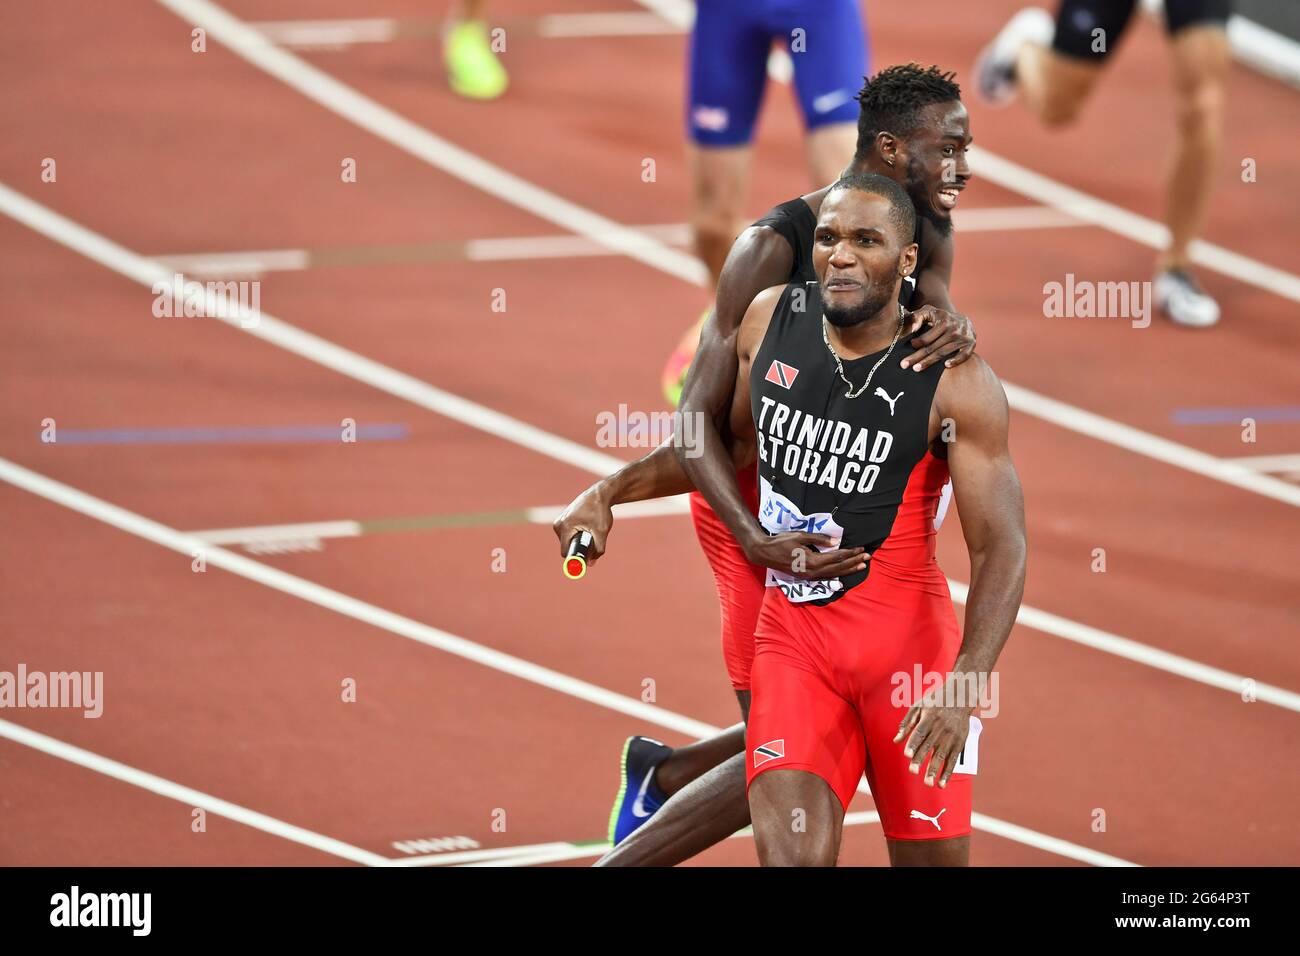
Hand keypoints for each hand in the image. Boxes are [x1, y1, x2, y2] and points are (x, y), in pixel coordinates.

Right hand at [551, 482, 613, 566]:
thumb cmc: (600, 511)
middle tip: (593, 538)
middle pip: (567, 546)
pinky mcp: (562, 519)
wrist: (599, 494)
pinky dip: (577, 535)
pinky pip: (568, 535)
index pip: (566, 552)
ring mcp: (559, 521)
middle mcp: (558, 524)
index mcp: (564, 527)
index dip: (576, 557)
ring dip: (579, 541)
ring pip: (568, 541)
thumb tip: (591, 564)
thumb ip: (598, 549)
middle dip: (580, 547)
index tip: (586, 559)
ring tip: (590, 530)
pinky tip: (586, 527)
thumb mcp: (602, 531)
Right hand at [741, 530, 866, 579]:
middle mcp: (813, 572)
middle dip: (854, 562)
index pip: (837, 557)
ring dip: (848, 570)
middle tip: (867, 558)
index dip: (850, 553)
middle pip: (838, 568)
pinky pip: (826, 576)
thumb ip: (818, 539)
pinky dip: (837, 574)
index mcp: (813, 561)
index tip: (861, 549)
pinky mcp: (806, 577)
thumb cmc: (781, 542)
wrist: (765, 553)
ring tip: (860, 566)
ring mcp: (809, 576)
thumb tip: (835, 542)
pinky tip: (843, 572)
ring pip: (833, 574)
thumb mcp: (800, 536)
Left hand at [893, 675, 974, 788]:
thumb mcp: (919, 706)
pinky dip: (948, 772)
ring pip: (942, 755)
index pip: (920, 732)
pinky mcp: (960, 743)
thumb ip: (907, 723)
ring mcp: (952, 736)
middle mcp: (941, 728)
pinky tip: (942, 783)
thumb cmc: (935, 701)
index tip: (907, 754)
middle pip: (930, 745)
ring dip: (935, 770)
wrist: (961, 697)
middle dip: (921, 759)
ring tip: (928, 783)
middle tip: (913, 772)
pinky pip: (953, 760)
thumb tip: (896, 741)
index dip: (913, 743)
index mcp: (929, 717)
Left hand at [900, 305, 975, 371]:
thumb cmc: (941, 318)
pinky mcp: (971, 345)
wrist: (964, 321)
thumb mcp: (930, 312)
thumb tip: (912, 329)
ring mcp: (963, 338)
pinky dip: (955, 360)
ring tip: (916, 369)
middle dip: (917, 357)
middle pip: (933, 347)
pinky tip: (946, 366)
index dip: (917, 343)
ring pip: (943, 353)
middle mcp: (954, 330)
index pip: (927, 336)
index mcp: (944, 321)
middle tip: (904, 364)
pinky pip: (963, 355)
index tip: (909, 348)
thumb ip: (918, 316)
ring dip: (929, 362)